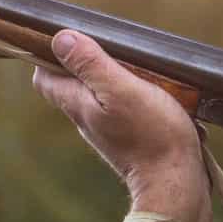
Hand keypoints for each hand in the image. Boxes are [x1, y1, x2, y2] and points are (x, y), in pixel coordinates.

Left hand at [31, 30, 212, 221]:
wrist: (177, 183)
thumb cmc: (153, 135)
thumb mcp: (121, 89)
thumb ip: (90, 64)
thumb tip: (60, 38)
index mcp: (78, 106)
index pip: (45, 78)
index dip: (50, 56)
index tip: (72, 38)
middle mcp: (87, 120)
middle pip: (72, 85)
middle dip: (86, 63)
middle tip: (112, 48)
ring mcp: (108, 132)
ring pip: (100, 97)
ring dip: (115, 79)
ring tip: (139, 69)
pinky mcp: (130, 139)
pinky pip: (124, 111)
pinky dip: (135, 97)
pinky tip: (156, 93)